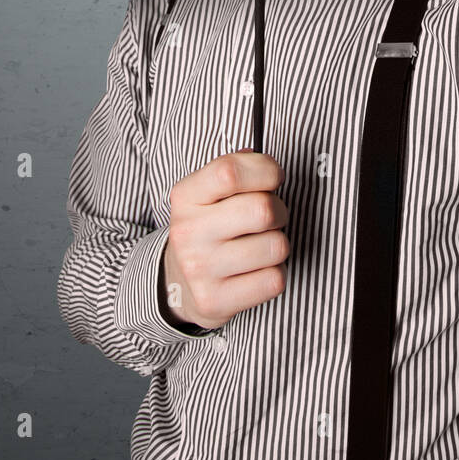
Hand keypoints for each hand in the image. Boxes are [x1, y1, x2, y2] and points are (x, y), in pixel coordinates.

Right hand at [160, 152, 288, 330]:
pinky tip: (255, 271)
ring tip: (260, 245)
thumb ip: (234, 171)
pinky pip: (274, 280)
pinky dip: (274, 274)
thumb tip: (262, 159)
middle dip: (280, 210)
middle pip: (262, 210)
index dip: (266, 170)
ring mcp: (200, 269)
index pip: (230, 171)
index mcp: (186, 197)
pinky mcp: (214, 301)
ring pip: (276, 246)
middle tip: (271, 217)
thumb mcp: (208, 193)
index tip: (274, 177)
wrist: (178, 283)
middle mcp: (188, 232)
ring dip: (279, 244)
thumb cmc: (207, 228)